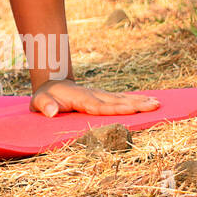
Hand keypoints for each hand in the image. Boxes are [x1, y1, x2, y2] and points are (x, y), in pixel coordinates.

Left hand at [31, 79, 159, 116]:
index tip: (133, 109)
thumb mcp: (38, 102)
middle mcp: (94, 96)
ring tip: (158, 103)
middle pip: (118, 101)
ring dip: (140, 101)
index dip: (116, 108)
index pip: (101, 106)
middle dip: (137, 103)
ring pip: (122, 99)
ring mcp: (100, 96)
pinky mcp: (103, 97)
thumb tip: (51, 112)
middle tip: (156, 104)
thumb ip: (44, 105)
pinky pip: (121, 99)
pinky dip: (135, 100)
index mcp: (81, 100)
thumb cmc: (45, 98)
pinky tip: (149, 101)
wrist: (51, 85)